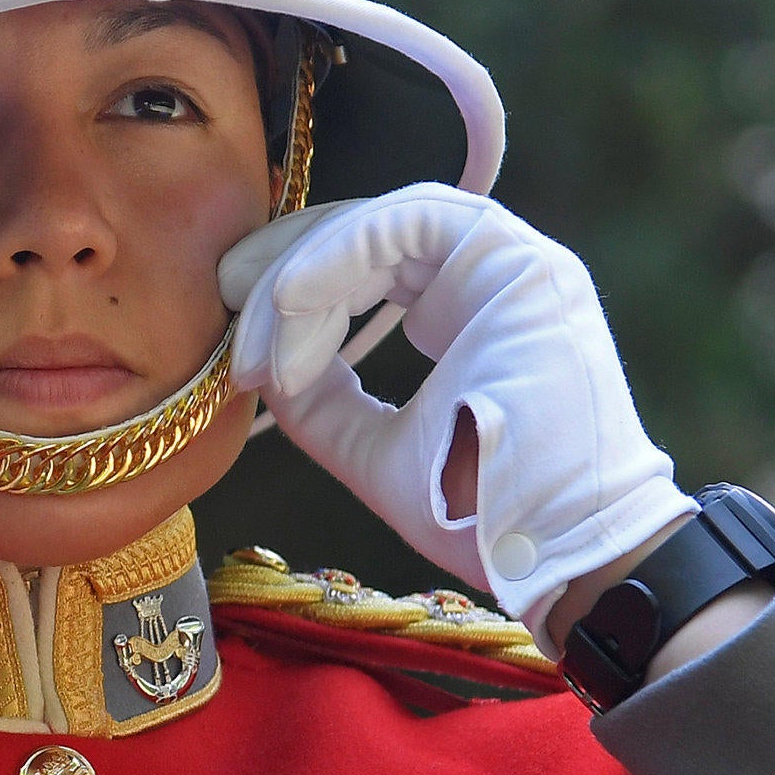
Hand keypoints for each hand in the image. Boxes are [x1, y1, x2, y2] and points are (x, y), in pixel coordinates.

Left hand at [224, 186, 695, 644]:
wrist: (552, 555)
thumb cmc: (481, 518)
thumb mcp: (376, 454)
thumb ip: (325, 406)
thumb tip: (265, 369)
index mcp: (461, 309)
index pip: (363, 263)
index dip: (291, 292)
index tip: (238, 355)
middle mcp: (488, 274)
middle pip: (365, 230)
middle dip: (283, 263)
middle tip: (222, 297)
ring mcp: (512, 261)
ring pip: (380, 220)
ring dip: (303, 271)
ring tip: (259, 344)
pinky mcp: (522, 261)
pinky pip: (409, 219)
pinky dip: (338, 255)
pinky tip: (292, 308)